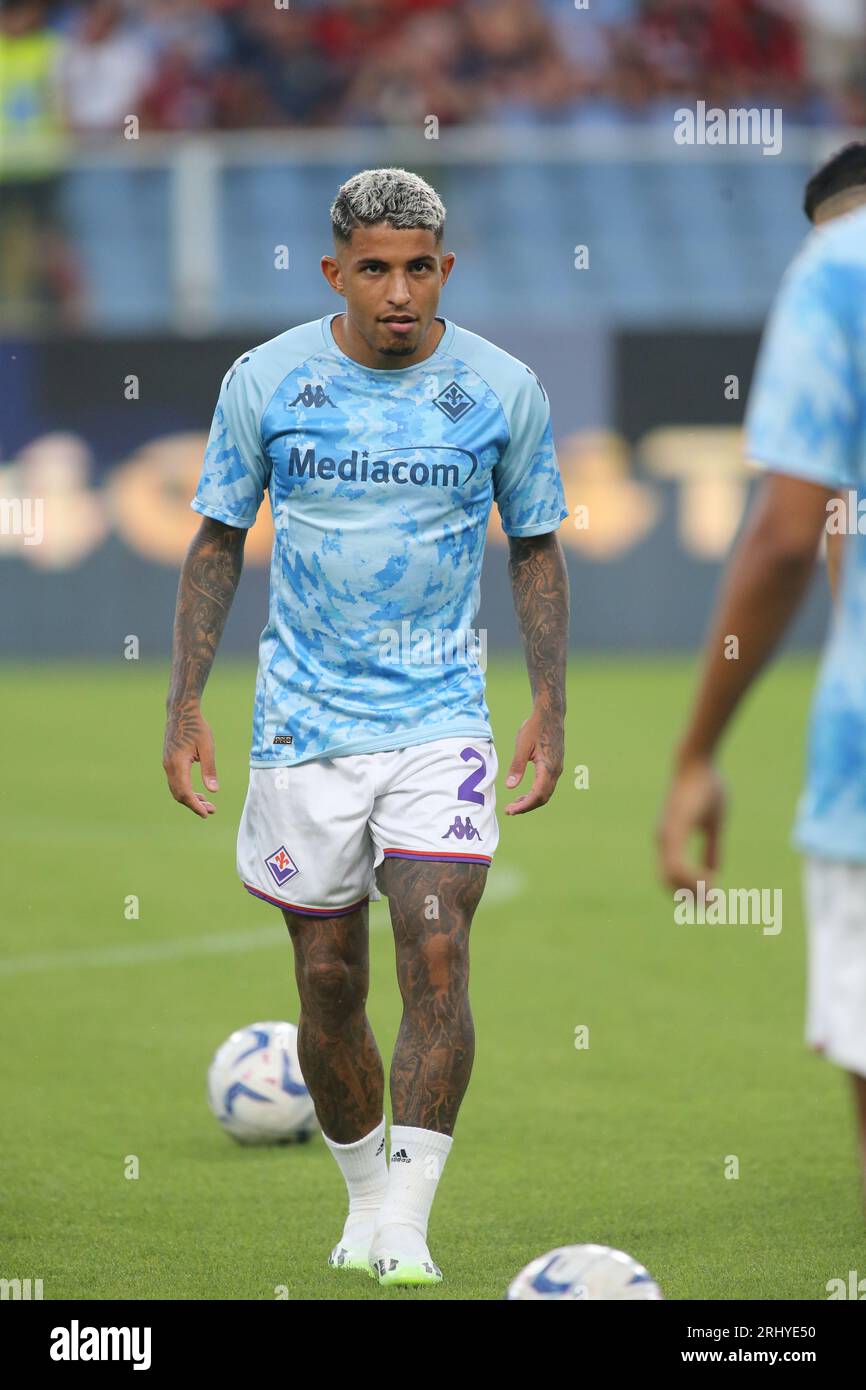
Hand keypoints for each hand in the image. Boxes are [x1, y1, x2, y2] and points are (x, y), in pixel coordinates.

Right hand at [162, 704, 218, 818]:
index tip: (207, 814)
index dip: (195, 806)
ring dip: (190, 798)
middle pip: (179, 794)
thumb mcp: (207, 747)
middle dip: (194, 805)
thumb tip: (214, 791)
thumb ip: (209, 769)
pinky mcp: (168, 761)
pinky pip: (175, 782)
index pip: (185, 792)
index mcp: (177, 764)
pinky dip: (185, 790)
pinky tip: (198, 791)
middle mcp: (169, 766)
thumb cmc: (197, 727)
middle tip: (211, 810)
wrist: (181, 712)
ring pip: (176, 789)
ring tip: (207, 803)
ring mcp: (167, 764)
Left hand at [504, 707, 562, 814]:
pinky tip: (523, 793)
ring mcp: (557, 769)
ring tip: (514, 804)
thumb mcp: (522, 745)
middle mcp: (555, 771)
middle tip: (509, 811)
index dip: (524, 806)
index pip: (537, 794)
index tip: (510, 810)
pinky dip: (535, 793)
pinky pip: (546, 785)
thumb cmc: (535, 727)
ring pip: (545, 793)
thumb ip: (517, 766)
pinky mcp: (555, 766)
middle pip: (543, 798)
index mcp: (548, 767)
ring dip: (531, 801)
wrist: (550, 714)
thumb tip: (510, 786)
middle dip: (526, 807)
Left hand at [656, 756, 725, 891]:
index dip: (689, 891)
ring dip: (692, 891)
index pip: (673, 875)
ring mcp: (667, 835)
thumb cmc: (706, 788)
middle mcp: (664, 839)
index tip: (712, 901)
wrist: (697, 761)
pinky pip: (677, 862)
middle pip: (669, 881)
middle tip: (713, 907)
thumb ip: (712, 848)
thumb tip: (714, 873)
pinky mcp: (674, 829)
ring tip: (712, 900)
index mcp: (671, 839)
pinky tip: (708, 883)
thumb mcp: (713, 823)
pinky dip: (691, 877)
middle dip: (690, 897)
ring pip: (671, 875)